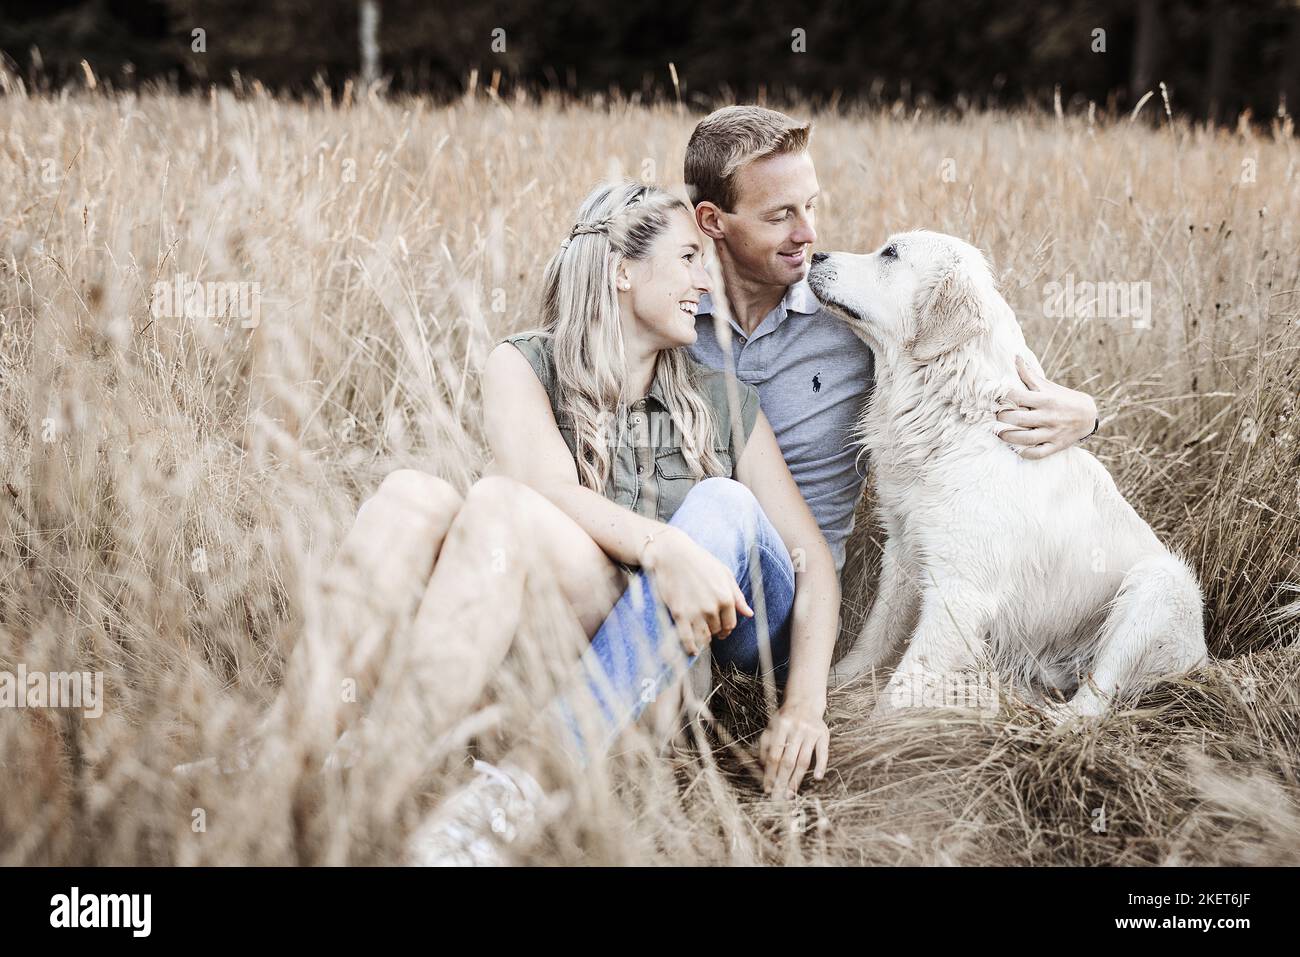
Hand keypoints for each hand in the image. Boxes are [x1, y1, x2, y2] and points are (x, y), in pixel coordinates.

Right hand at [641, 528, 752, 655]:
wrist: (672, 554)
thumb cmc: (700, 561)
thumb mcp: (724, 574)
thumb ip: (737, 596)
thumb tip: (749, 614)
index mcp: (726, 597)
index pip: (730, 623)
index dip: (726, 628)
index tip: (720, 630)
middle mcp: (712, 607)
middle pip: (716, 630)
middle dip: (713, 631)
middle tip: (707, 628)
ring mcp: (695, 612)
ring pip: (703, 637)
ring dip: (703, 641)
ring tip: (700, 641)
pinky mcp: (679, 614)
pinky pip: (687, 639)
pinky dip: (690, 648)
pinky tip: (692, 651)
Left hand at [760, 697, 828, 798]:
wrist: (805, 702)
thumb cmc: (785, 719)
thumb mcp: (771, 727)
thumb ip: (765, 746)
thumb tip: (763, 770)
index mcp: (781, 727)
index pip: (774, 755)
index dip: (770, 773)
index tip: (767, 788)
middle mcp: (796, 729)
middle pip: (788, 760)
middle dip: (781, 781)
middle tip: (777, 797)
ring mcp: (811, 732)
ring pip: (803, 760)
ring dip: (796, 779)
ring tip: (790, 794)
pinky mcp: (824, 734)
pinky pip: (823, 753)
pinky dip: (821, 765)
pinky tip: (817, 777)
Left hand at [995, 356, 1097, 459]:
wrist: (1089, 416)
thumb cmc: (1063, 399)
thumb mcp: (1048, 386)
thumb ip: (1029, 375)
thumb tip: (1015, 357)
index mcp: (1045, 399)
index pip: (1017, 396)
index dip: (1003, 397)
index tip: (996, 398)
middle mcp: (1049, 416)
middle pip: (1017, 419)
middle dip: (1002, 418)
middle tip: (997, 416)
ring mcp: (1052, 433)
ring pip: (1025, 438)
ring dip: (1008, 436)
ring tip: (999, 433)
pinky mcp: (1056, 446)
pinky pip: (1038, 453)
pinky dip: (1024, 453)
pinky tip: (1015, 448)